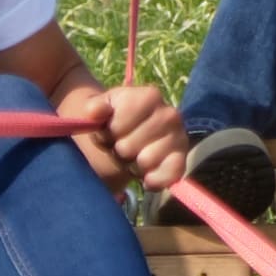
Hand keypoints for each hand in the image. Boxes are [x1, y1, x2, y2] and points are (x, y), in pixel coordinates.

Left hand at [58, 77, 184, 193]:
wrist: (130, 134)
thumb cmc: (113, 120)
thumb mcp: (99, 108)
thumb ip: (94, 107)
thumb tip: (94, 112)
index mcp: (150, 96)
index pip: (119, 123)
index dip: (109, 131)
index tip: (110, 129)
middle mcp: (170, 114)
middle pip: (129, 146)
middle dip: (119, 149)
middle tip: (121, 145)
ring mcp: (179, 138)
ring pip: (145, 162)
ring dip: (133, 165)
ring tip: (133, 155)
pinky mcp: (182, 161)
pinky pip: (167, 177)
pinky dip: (152, 180)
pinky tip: (145, 174)